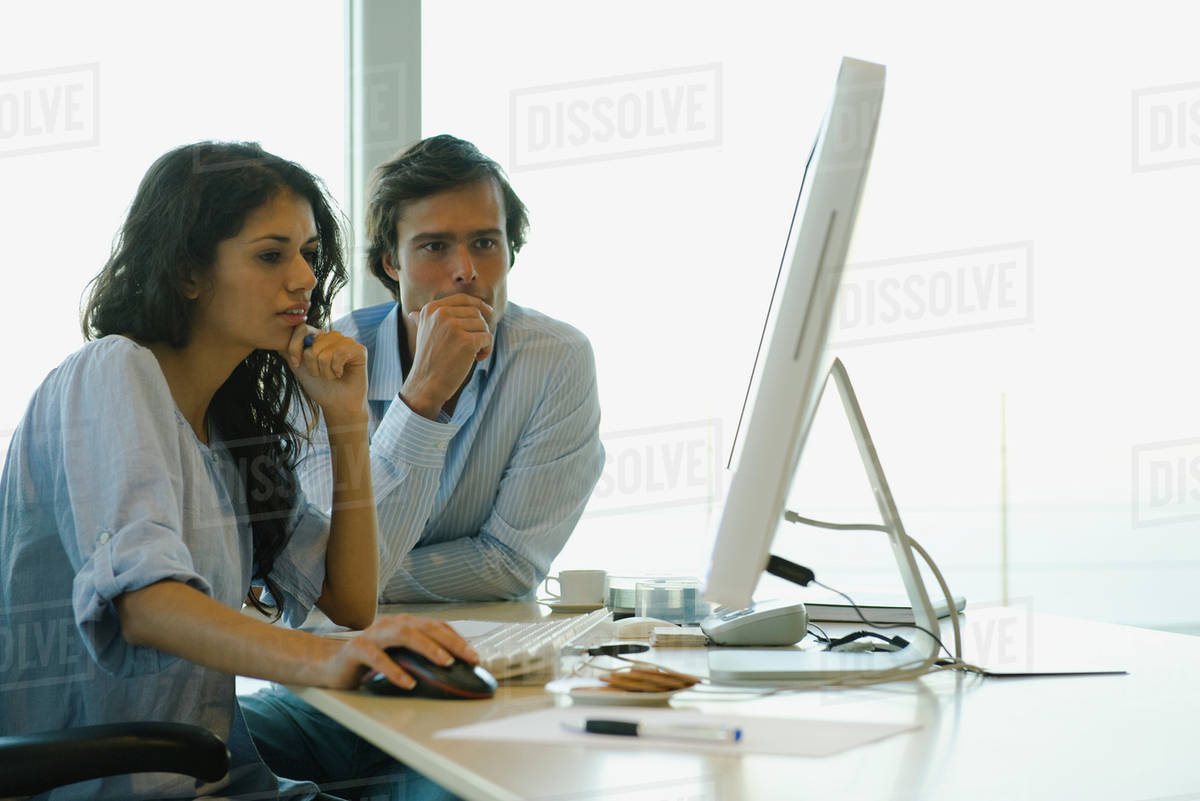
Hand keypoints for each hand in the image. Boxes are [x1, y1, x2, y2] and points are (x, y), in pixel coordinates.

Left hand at [281, 325, 367, 424]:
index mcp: (318, 337)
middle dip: (312, 365)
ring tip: (332, 375)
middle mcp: (332, 336)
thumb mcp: (298, 368)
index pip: (302, 329)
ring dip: (325, 370)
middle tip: (322, 374)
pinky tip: (341, 374)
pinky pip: (340, 354)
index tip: (296, 363)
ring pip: (325, 352)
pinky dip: (336, 369)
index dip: (295, 347)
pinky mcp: (359, 349)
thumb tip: (276, 339)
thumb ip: (288, 352)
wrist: (336, 404)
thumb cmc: (320, 387)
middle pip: (312, 343)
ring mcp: (346, 341)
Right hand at [319, 613, 479, 689]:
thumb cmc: (369, 662)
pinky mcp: (356, 649)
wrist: (329, 664)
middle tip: (469, 658)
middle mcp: (391, 624)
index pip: (436, 626)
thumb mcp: (399, 658)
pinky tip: (408, 683)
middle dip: (450, 641)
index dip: (457, 638)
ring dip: (427, 647)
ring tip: (445, 662)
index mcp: (405, 624)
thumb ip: (419, 659)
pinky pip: (377, 658)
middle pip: (426, 627)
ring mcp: (373, 634)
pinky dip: (394, 670)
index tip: (474, 655)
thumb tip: (452, 672)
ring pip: (404, 635)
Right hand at [401, 294, 493, 418]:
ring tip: (473, 354)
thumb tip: (413, 312)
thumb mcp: (422, 334)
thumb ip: (422, 320)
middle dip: (480, 328)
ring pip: (483, 326)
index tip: (489, 312)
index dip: (479, 304)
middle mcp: (441, 314)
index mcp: (431, 309)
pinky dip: (487, 349)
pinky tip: (477, 359)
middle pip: (476, 312)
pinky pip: (487, 338)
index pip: (463, 299)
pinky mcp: (466, 341)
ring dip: (484, 340)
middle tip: (474, 345)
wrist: (426, 383)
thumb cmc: (428, 361)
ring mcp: (453, 327)